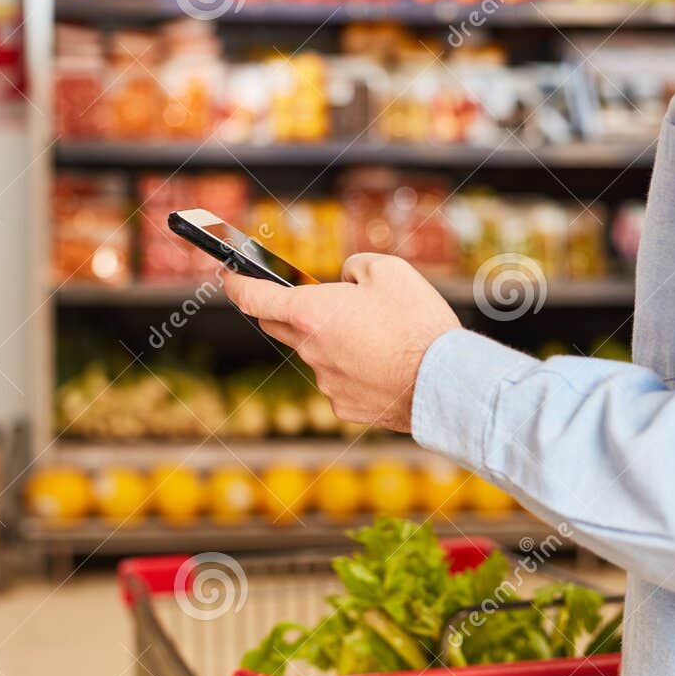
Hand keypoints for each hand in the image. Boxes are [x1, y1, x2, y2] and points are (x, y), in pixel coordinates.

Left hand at [219, 253, 461, 432]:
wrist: (445, 384)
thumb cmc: (418, 323)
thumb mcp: (389, 270)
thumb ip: (354, 267)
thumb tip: (344, 282)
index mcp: (311, 313)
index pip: (253, 297)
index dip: (236, 282)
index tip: (229, 275)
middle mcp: (310, 351)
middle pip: (279, 326)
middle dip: (287, 309)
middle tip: (318, 300)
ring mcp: (326, 383)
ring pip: (317, 355)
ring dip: (335, 342)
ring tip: (381, 337)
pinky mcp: (344, 408)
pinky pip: (340, 382)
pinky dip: (355, 370)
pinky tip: (386, 365)